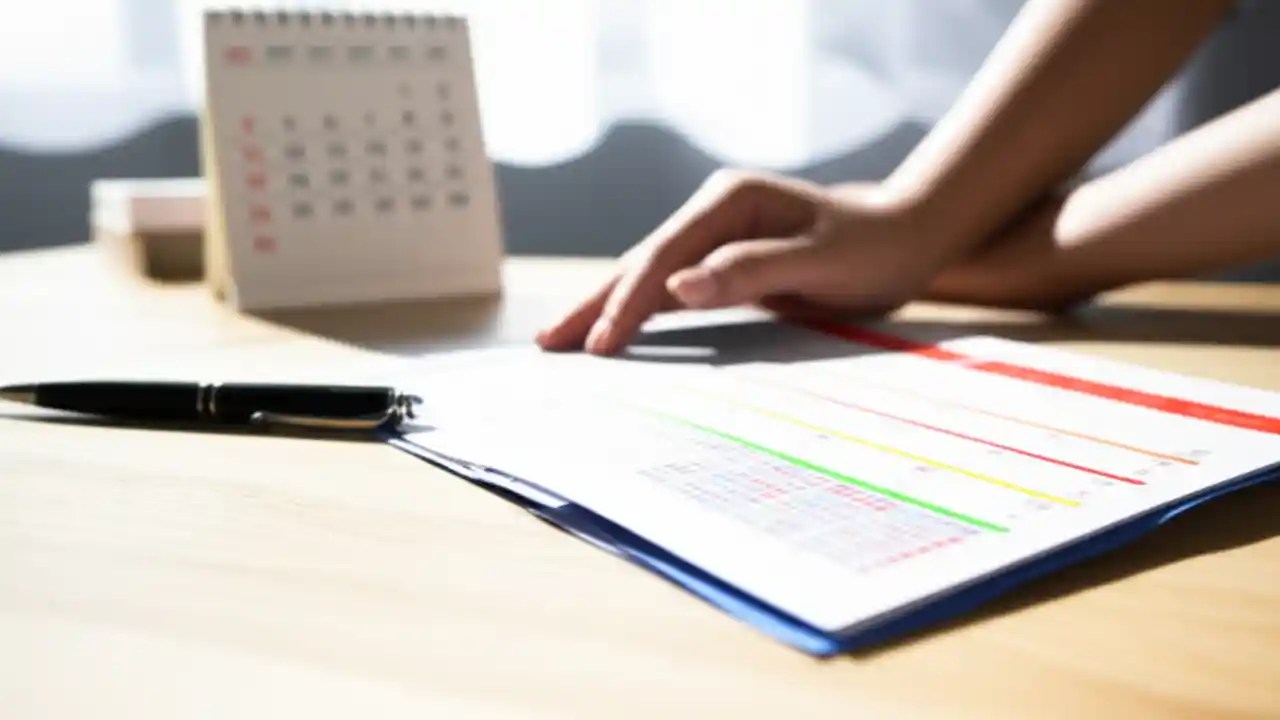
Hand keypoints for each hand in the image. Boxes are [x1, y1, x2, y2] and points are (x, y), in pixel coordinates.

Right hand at [535, 171, 951, 354]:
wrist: (906, 238)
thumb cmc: (873, 247)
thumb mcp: (823, 259)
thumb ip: (753, 269)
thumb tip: (679, 287)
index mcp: (730, 200)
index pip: (664, 256)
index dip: (629, 301)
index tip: (600, 343)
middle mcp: (713, 211)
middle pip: (641, 262)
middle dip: (595, 303)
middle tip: (548, 343)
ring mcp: (715, 235)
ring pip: (647, 275)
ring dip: (605, 306)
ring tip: (558, 338)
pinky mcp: (722, 260)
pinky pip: (669, 289)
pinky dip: (637, 311)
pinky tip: (612, 329)